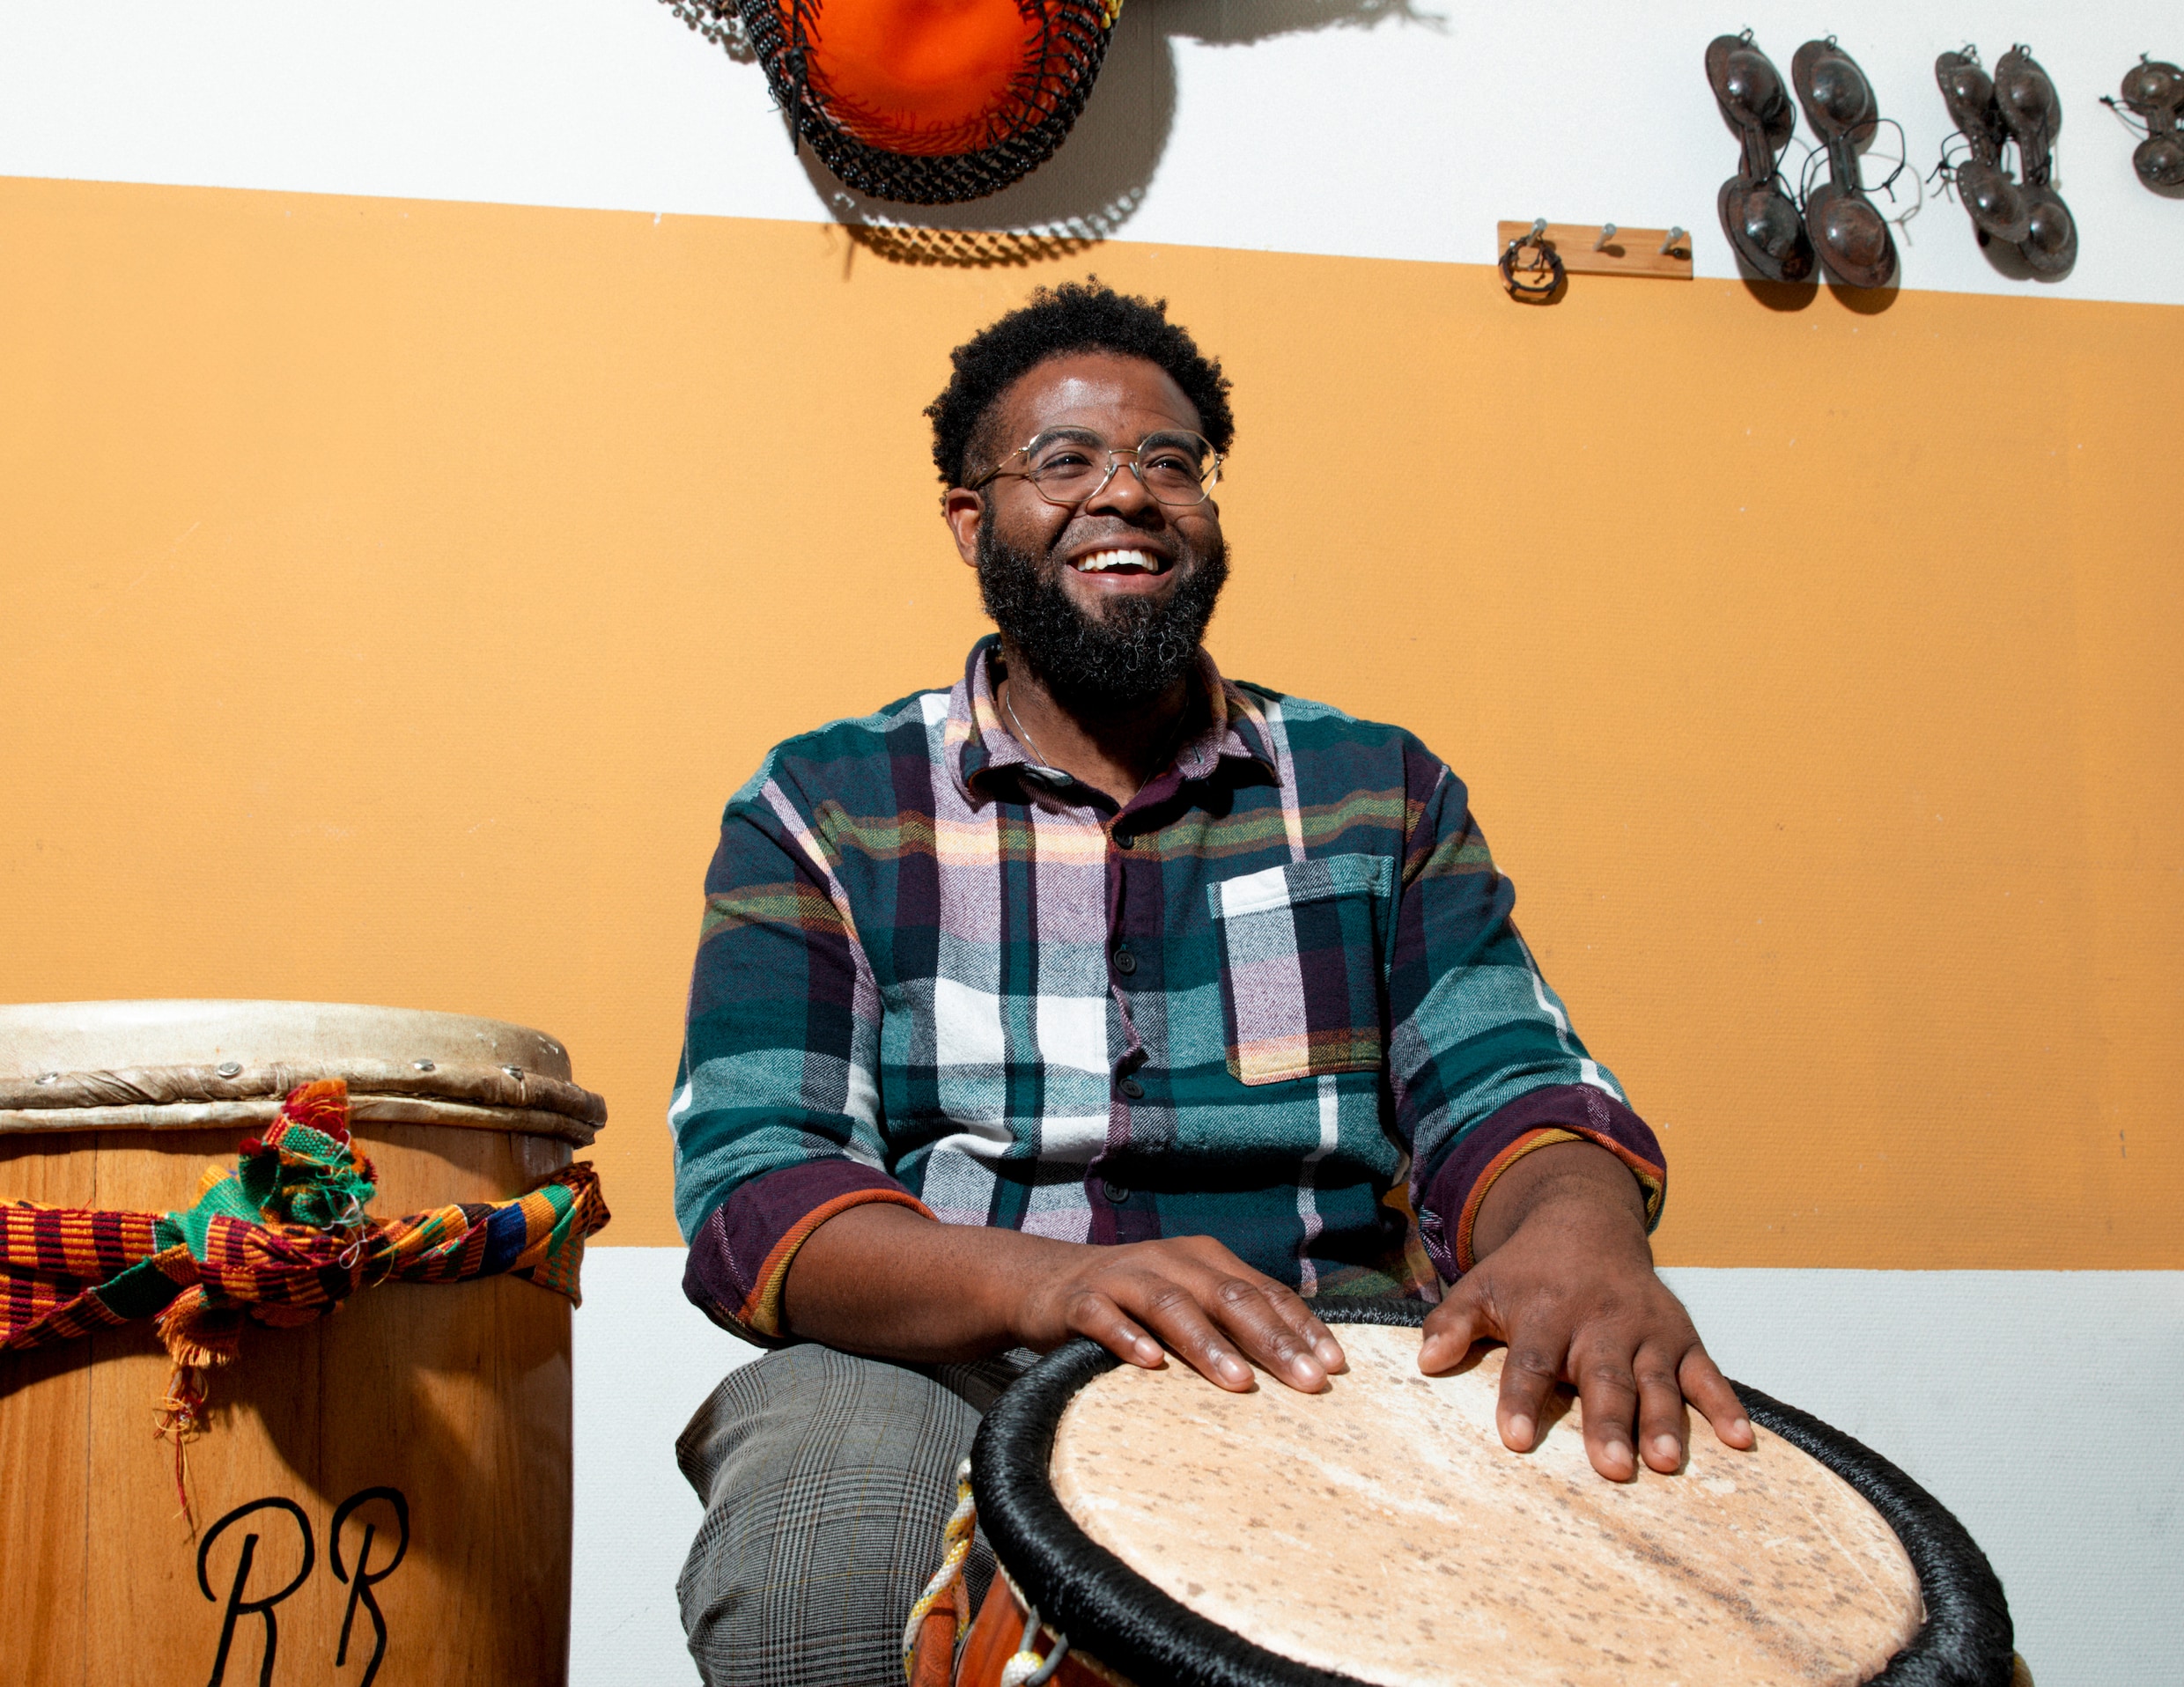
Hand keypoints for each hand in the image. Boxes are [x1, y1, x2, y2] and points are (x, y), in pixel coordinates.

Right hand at [1015, 1234, 1346, 1394]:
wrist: (1046, 1282)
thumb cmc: (1135, 1302)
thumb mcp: (1189, 1301)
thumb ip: (1233, 1321)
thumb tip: (1301, 1363)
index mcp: (1206, 1259)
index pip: (1265, 1291)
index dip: (1301, 1327)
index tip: (1334, 1366)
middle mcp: (1171, 1260)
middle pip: (1230, 1297)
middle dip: (1272, 1340)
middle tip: (1307, 1382)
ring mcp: (1124, 1277)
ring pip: (1173, 1306)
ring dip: (1208, 1345)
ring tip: (1239, 1384)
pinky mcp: (1081, 1300)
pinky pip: (1105, 1318)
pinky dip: (1128, 1339)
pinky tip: (1150, 1364)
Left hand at [1419, 1141, 1754, 1479]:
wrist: (1585, 1223)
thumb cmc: (1527, 1272)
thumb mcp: (1481, 1287)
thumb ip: (1452, 1322)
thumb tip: (1424, 1361)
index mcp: (1546, 1314)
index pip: (1531, 1361)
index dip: (1521, 1399)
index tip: (1515, 1440)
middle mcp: (1598, 1321)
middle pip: (1602, 1377)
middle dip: (1606, 1422)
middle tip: (1612, 1469)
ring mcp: (1645, 1329)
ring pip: (1655, 1379)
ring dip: (1662, 1421)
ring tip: (1664, 1463)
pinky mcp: (1681, 1335)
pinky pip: (1707, 1372)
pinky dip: (1725, 1403)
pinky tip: (1740, 1439)